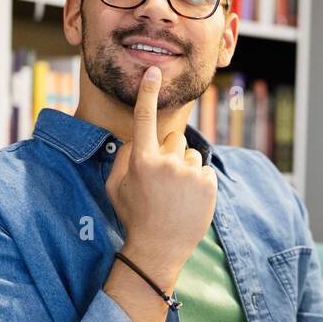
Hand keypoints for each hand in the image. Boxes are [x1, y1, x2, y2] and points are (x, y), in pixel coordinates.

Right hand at [105, 66, 216, 284]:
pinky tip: (189, 200)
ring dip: (185, 168)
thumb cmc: (134, 217)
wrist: (158, 250)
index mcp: (141, 160)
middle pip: (174, 138)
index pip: (143, 118)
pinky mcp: (207, 183)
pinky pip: (204, 169)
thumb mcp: (115, 188)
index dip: (148, 93)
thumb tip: (135, 138)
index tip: (153, 71)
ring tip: (176, 194)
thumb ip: (122, 158)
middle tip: (163, 181)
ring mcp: (188, 172)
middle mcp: (165, 162)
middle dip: (170, 153)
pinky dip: (199, 182)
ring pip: (190, 154)